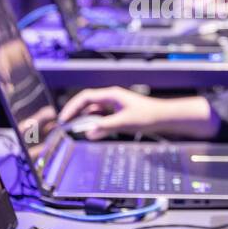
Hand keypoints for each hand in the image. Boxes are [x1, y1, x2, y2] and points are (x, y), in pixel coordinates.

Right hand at [58, 87, 217, 140]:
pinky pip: (101, 116)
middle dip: (75, 113)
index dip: (72, 107)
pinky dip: (94, 123)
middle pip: (87, 102)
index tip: (64, 118)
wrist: (164, 117)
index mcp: (111, 95)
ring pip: (93, 110)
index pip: (85, 97)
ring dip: (84, 119)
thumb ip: (105, 127)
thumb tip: (88, 133)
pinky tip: (92, 131)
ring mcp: (114, 105)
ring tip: (74, 129)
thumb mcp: (124, 123)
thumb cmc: (147, 116)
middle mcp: (111, 98)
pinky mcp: (118, 112)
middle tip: (64, 124)